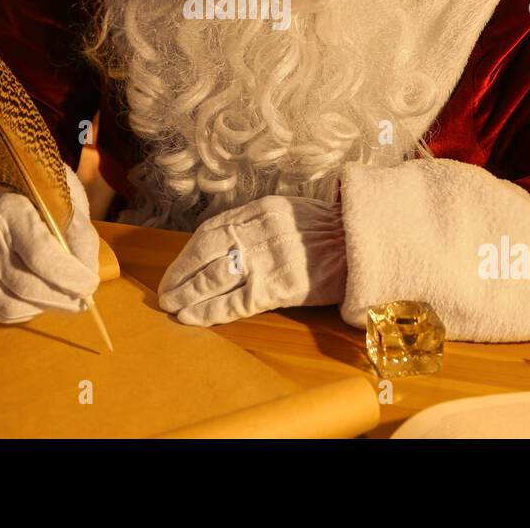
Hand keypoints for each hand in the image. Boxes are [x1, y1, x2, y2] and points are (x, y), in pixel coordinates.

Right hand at [0, 165, 100, 323]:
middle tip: (81, 300)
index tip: (90, 284)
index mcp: (8, 209)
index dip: (69, 276)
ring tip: (62, 300)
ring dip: (43, 309)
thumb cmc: (29, 208)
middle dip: (60, 299)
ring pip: (9, 305)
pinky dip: (25, 312)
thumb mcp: (60, 208)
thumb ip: (80, 239)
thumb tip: (88, 280)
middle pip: (24, 285)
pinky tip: (38, 300)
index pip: (40, 253)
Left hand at [157, 195, 346, 325]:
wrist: (365, 242)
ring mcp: (269, 258)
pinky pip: (235, 301)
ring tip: (172, 306)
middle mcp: (260, 231)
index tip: (176, 268)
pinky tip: (192, 318)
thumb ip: (260, 223)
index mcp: (262, 210)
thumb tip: (228, 243)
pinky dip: (209, 311)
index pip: (212, 232)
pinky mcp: (280, 286)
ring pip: (215, 277)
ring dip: (188, 293)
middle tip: (165, 292)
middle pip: (207, 252)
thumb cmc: (330, 233)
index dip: (189, 253)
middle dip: (181, 274)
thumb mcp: (291, 213)